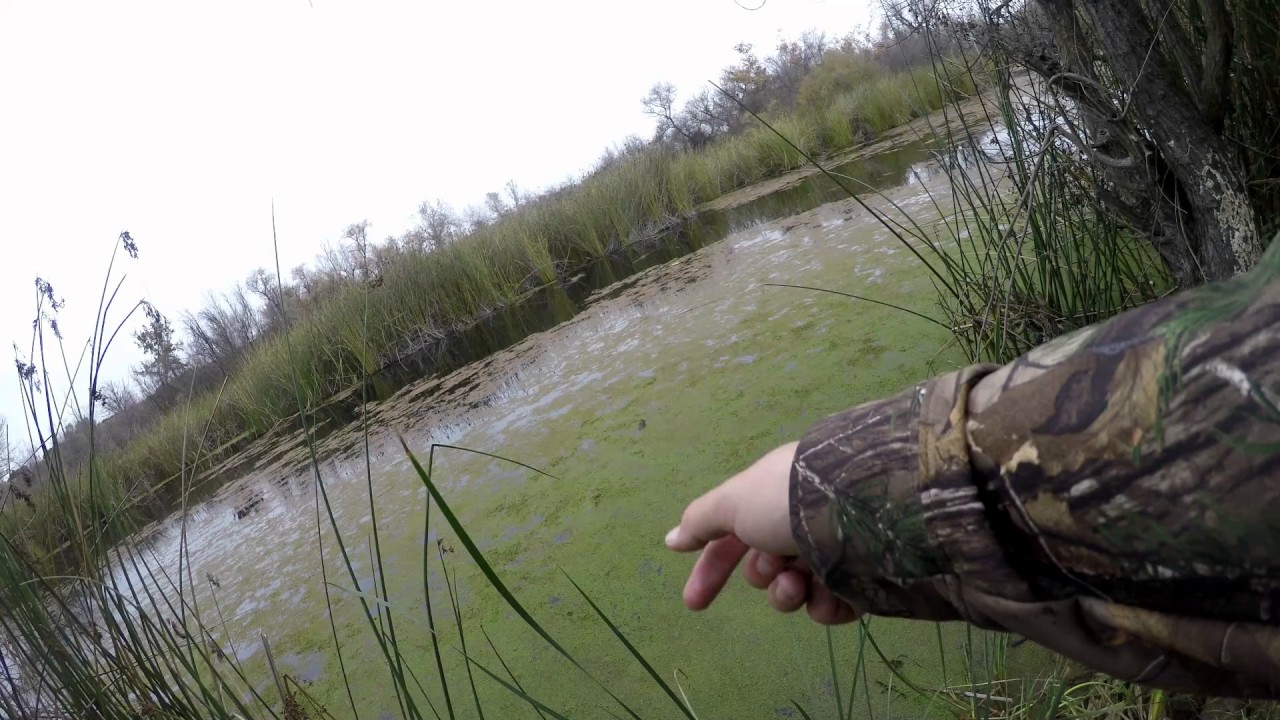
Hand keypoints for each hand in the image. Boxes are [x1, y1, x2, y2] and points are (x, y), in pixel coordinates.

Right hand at [664, 442, 859, 624]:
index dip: (712, 568)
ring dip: (790, 593)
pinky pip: (832, 605)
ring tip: (801, 583)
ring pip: (796, 590)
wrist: (865, 509)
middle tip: (775, 570)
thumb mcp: (734, 501)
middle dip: (763, 577)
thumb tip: (672, 539)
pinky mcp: (864, 577)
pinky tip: (832, 593)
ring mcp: (835, 550)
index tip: (694, 603)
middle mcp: (802, 522)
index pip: (732, 537)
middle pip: (765, 568)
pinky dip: (826, 605)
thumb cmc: (789, 500)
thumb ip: (701, 520)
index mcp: (772, 498)